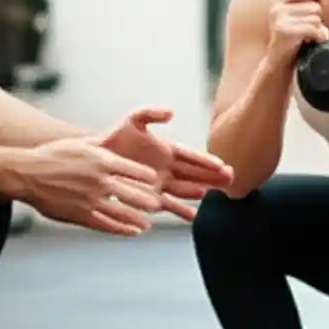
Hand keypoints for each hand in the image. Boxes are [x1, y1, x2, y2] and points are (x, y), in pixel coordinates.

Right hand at [20, 138, 163, 235]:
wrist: (26, 173)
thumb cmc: (51, 156)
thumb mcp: (80, 143)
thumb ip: (102, 145)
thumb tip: (117, 138)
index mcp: (101, 160)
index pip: (135, 170)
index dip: (148, 178)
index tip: (155, 182)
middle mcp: (99, 180)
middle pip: (134, 194)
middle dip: (149, 202)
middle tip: (158, 205)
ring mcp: (91, 200)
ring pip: (123, 213)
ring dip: (139, 219)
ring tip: (148, 223)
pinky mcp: (81, 215)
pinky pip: (107, 225)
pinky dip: (122, 230)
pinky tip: (131, 231)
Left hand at [95, 107, 233, 221]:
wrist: (97, 158)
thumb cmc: (114, 138)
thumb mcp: (133, 120)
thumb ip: (150, 113)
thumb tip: (171, 112)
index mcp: (167, 149)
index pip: (191, 156)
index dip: (206, 160)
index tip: (222, 164)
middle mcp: (168, 168)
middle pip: (195, 173)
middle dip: (212, 176)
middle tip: (231, 179)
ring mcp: (161, 184)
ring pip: (186, 189)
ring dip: (200, 191)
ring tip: (215, 194)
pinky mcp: (151, 197)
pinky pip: (170, 205)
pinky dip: (181, 210)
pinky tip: (193, 215)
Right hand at [268, 0, 328, 62]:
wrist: (279, 57)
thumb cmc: (291, 35)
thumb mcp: (296, 14)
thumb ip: (307, 2)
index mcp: (279, 0)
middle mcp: (277, 7)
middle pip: (314, 6)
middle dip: (317, 18)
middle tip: (308, 28)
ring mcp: (279, 18)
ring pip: (315, 18)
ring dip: (317, 29)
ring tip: (308, 35)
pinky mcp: (285, 31)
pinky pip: (312, 29)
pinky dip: (317, 36)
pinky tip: (312, 40)